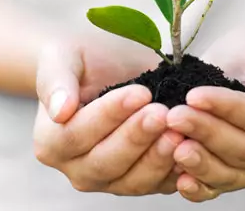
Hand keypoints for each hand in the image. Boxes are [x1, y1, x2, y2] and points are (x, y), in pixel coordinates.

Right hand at [33, 37, 182, 194]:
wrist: (105, 69)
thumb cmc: (81, 61)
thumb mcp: (62, 59)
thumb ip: (57, 82)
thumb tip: (59, 110)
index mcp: (52, 142)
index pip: (77, 134)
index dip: (110, 115)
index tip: (139, 92)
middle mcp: (77, 169)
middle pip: (106, 162)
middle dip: (137, 137)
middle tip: (163, 113)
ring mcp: (110, 181)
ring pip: (134, 181)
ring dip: (159, 157)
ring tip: (180, 129)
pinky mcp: (141, 182)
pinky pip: (159, 184)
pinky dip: (177, 169)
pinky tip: (193, 147)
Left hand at [167, 30, 244, 201]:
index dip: (226, 108)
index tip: (195, 95)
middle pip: (241, 148)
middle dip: (205, 132)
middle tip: (174, 116)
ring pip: (227, 173)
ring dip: (198, 162)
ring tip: (172, 145)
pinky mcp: (231, 176)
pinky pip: (215, 189)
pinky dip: (197, 188)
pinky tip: (178, 181)